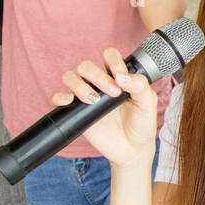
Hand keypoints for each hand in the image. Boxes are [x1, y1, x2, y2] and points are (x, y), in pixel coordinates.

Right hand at [50, 47, 158, 166]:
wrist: (133, 149)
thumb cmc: (141, 123)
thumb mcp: (148, 103)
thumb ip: (140, 86)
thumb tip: (122, 77)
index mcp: (117, 76)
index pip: (108, 56)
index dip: (113, 61)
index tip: (121, 76)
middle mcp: (99, 83)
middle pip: (86, 66)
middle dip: (98, 76)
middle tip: (114, 93)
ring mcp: (85, 97)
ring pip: (70, 77)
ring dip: (79, 85)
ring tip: (94, 100)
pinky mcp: (75, 112)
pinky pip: (57, 99)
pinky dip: (59, 97)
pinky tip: (70, 100)